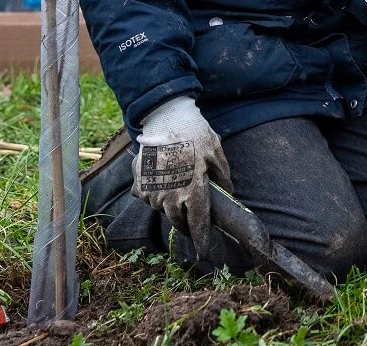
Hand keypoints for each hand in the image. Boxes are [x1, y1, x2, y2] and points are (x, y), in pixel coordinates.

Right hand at [132, 96, 231, 255]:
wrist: (164, 117)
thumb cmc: (194, 134)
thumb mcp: (216, 153)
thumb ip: (222, 176)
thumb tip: (228, 191)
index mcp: (193, 191)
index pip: (197, 223)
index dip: (201, 238)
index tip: (203, 250)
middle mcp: (170, 196)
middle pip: (178, 220)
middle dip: (186, 222)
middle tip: (191, 218)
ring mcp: (151, 191)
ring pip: (161, 209)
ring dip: (170, 206)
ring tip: (176, 190)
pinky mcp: (138, 182)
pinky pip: (147, 197)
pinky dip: (154, 194)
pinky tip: (161, 180)